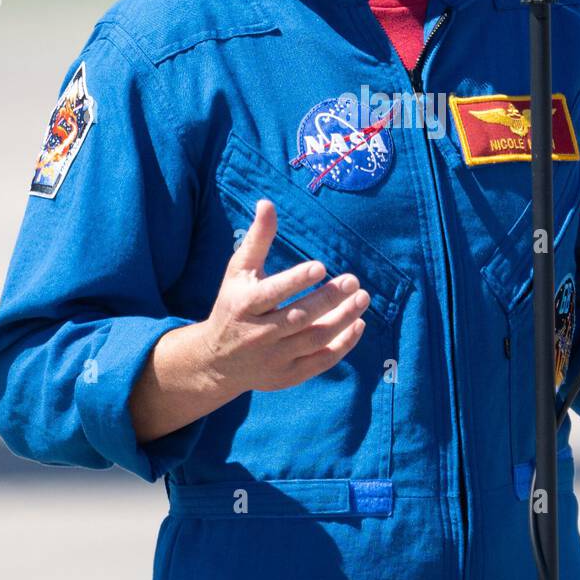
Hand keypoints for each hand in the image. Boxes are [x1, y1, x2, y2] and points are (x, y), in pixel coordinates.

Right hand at [198, 198, 370, 401]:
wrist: (217, 360)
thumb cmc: (233, 305)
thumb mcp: (238, 272)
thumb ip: (257, 239)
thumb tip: (267, 203)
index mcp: (244, 306)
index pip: (273, 293)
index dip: (297, 281)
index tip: (321, 266)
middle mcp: (258, 335)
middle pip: (299, 318)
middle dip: (329, 299)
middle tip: (354, 281)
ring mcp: (274, 359)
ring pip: (315, 340)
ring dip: (343, 319)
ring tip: (363, 299)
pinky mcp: (287, 376)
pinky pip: (321, 362)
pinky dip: (342, 345)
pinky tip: (358, 324)